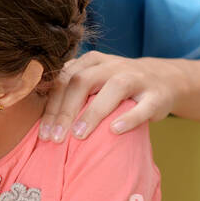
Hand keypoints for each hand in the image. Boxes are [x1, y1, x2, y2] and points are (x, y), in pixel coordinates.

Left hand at [40, 51, 182, 141]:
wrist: (165, 79)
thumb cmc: (116, 87)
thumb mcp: (93, 81)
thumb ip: (69, 90)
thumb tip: (34, 113)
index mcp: (92, 61)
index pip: (64, 81)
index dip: (51, 107)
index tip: (43, 134)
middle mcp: (113, 65)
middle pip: (83, 82)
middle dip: (65, 111)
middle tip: (55, 139)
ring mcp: (137, 77)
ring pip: (114, 89)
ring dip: (93, 112)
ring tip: (78, 135)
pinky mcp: (157, 94)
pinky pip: (144, 105)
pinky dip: (129, 118)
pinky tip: (114, 130)